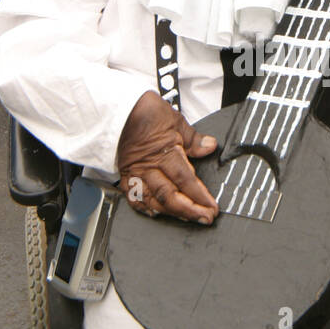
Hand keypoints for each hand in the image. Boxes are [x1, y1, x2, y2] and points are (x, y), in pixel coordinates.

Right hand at [117, 90, 218, 223]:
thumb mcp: (175, 120)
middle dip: (189, 211)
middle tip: (205, 218)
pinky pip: (134, 197)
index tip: (212, 207)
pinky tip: (155, 213)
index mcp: (164, 154)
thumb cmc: (145, 112)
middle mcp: (149, 167)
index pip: (185, 181)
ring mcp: (136, 173)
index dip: (200, 196)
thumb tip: (209, 146)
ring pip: (153, 201)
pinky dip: (145, 208)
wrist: (117, 109)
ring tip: (187, 219)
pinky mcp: (126, 175)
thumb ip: (193, 139)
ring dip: (171, 213)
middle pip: (170, 196)